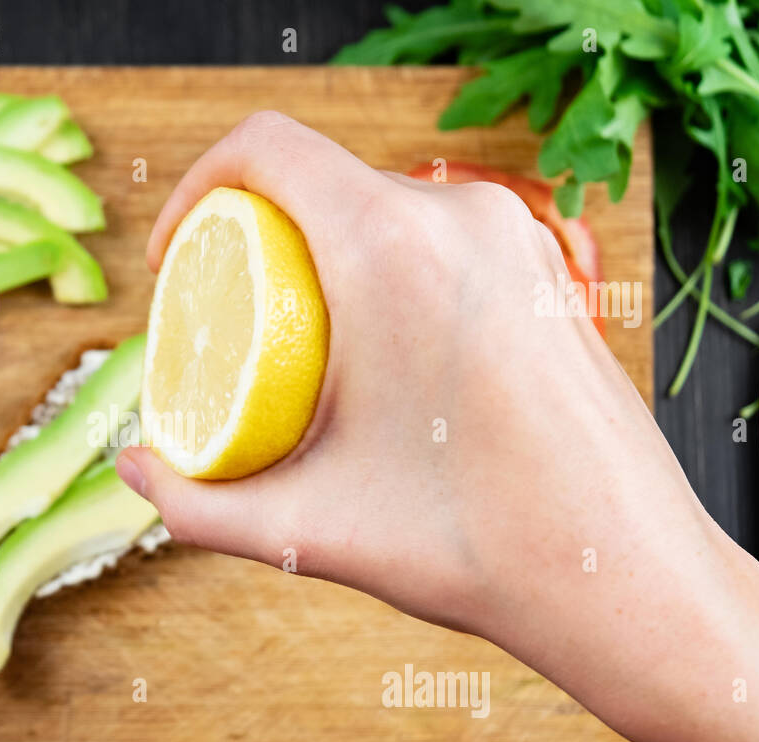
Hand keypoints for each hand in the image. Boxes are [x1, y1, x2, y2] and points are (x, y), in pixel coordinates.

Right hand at [117, 112, 758, 741]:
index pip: (263, 149)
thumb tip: (136, 473)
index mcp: (392, 250)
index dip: (196, 191)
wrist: (622, 575)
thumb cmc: (481, 545)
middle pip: (318, 184)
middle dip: (252, 245)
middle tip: (229, 330)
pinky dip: (382, 277)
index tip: (177, 260)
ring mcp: (513, 238)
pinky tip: (378, 362)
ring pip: (377, 211)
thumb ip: (197, 505)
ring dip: (319, 263)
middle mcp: (459, 220)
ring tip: (303, 357)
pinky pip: (434, 240)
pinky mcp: (541, 268)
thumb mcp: (307, 528)